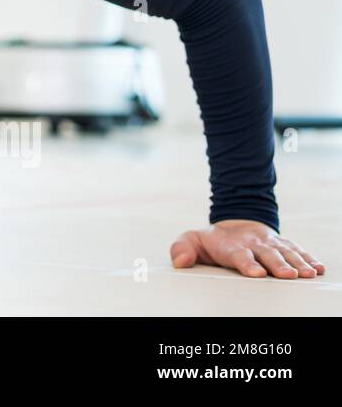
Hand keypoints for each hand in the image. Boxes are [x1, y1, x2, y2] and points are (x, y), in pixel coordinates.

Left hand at [170, 220, 324, 278]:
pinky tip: (319, 268)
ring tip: (308, 274)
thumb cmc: (212, 240)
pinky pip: (298, 250)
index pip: (240, 255)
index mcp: (232, 246)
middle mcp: (254, 244)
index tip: (256, 273)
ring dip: (298, 263)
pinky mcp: (283, 244)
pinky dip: (309, 258)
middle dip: (278, 265)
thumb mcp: (192, 239)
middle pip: (268, 255)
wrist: (235, 223)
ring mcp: (271, 243)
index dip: (248, 264)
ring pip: (286, 253)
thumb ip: (182, 248)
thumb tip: (179, 262)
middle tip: (288, 275)